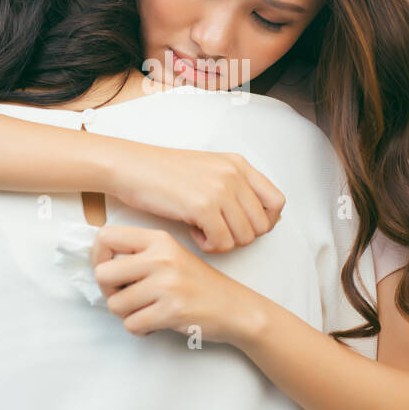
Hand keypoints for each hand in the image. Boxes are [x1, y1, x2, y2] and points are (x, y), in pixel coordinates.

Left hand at [89, 225, 262, 344]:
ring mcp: (167, 285)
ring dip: (126, 314)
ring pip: (115, 304)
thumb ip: (139, 255)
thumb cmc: (197, 284)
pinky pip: (132, 324)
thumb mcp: (171, 256)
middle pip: (102, 274)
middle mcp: (161, 258)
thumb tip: (97, 266)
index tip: (109, 271)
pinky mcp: (172, 311)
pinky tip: (155, 323)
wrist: (235, 308)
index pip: (106, 237)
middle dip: (109, 291)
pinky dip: (140, 329)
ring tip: (145, 311)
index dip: (97, 256)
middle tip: (126, 297)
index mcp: (159, 240)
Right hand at [105, 146, 285, 252]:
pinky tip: (194, 233)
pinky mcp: (202, 206)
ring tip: (203, 232)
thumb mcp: (208, 169)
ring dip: (224, 242)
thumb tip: (258, 219)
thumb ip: (235, 186)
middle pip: (262, 225)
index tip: (241, 225)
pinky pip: (223, 242)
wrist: (131, 167)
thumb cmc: (164, 172)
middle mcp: (234, 174)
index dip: (265, 221)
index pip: (277, 202)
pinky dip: (210, 246)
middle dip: (241, 236)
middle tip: (217, 232)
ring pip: (245, 237)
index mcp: (239, 164)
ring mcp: (220, 189)